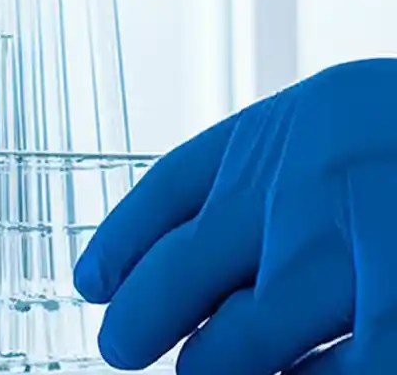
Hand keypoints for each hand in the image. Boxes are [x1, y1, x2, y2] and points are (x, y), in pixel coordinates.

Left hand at [74, 59, 396, 373]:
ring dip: (213, 365)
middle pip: (175, 275)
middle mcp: (295, 190)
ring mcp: (341, 257)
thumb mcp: (357, 112)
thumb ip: (297, 164)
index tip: (93, 276)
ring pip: (233, 344)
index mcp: (288, 131)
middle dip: (137, 321)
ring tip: (203, 367)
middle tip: (121, 344)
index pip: (171, 189)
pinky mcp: (396, 313)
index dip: (122, 241)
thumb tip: (238, 239)